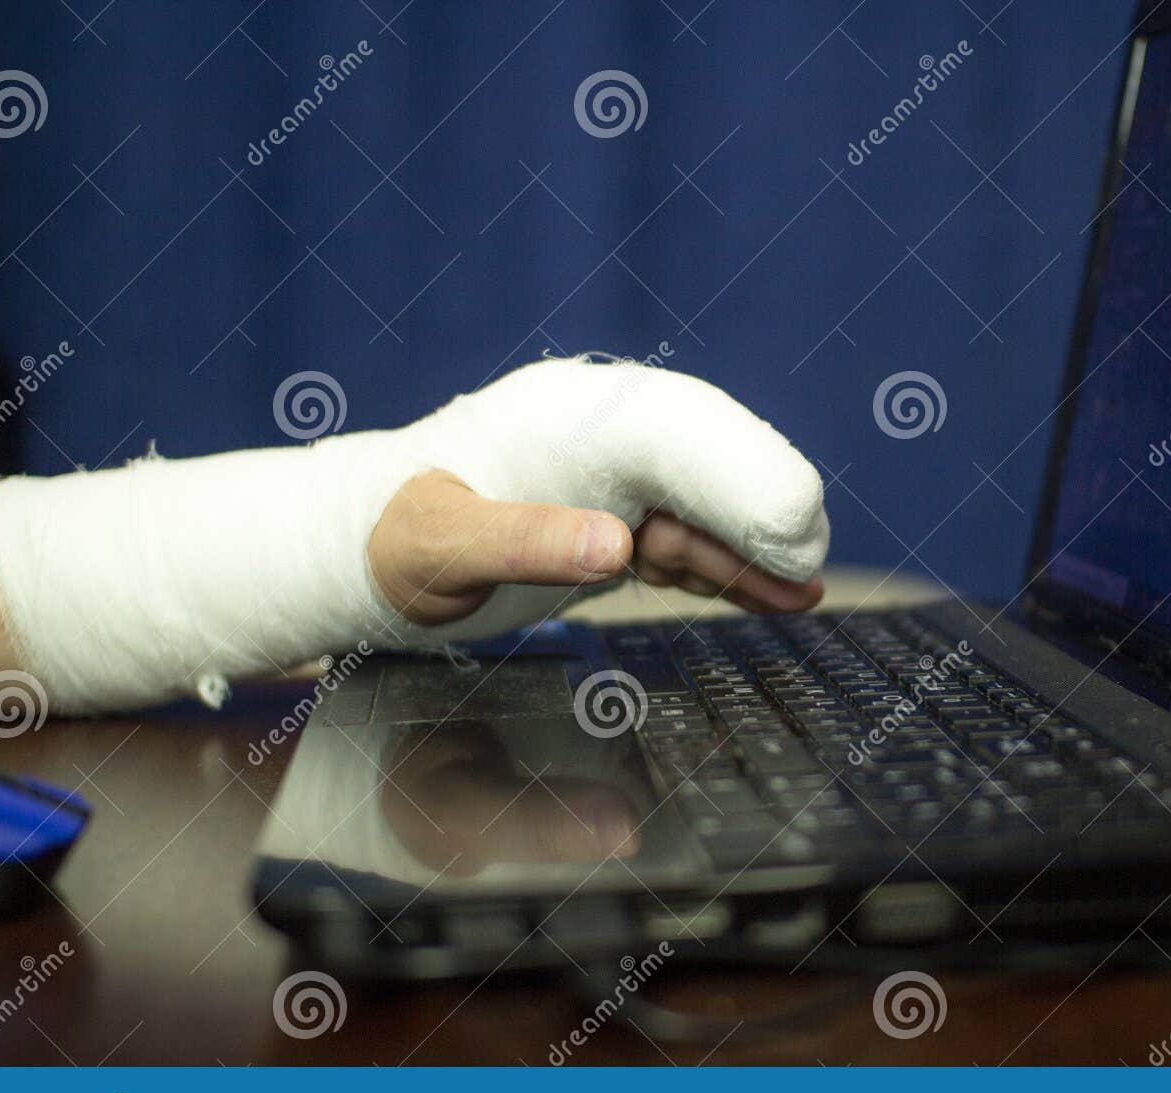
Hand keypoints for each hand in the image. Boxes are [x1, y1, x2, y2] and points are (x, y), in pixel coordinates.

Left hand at [368, 469, 823, 626]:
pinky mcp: (627, 508)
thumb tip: (618, 545)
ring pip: (715, 499)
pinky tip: (773, 590)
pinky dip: (732, 563)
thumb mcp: (439, 547)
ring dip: (756, 549)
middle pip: (717, 456)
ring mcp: (623, 468)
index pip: (682, 432)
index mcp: (569, 419)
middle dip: (763, 513)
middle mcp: (609, 429)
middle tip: (802, 576)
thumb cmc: (393, 537)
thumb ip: (525, 541)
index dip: (744, 483)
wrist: (368, 541)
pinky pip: (696, 531)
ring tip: (802, 594)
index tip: (788, 543)